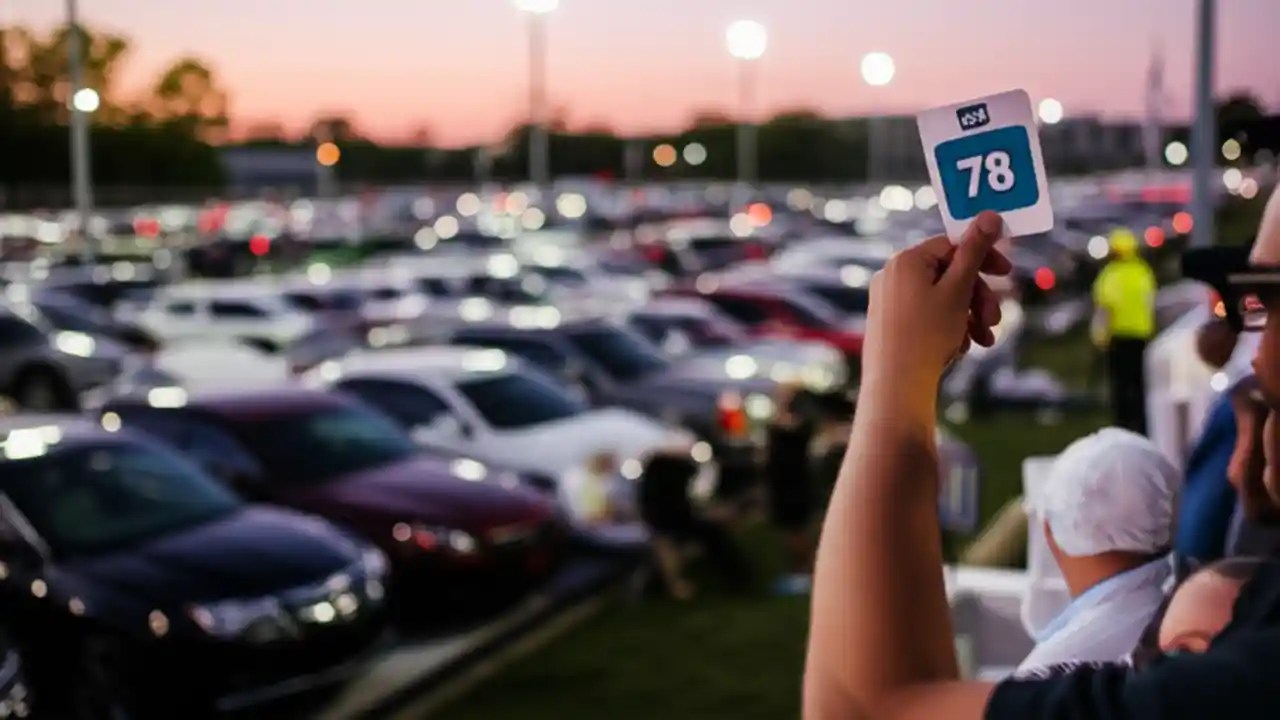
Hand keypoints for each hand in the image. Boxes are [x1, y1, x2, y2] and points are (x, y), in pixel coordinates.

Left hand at [863, 211, 1011, 386]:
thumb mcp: (958, 289)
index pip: (951, 245)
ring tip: (984, 340)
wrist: (896, 386)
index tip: (1007, 271)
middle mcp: (892, 276)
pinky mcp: (889, 325)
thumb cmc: (927, 334)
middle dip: (978, 296)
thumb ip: (975, 251)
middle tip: (996, 318)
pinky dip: (949, 328)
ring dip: (969, 316)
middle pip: (948, 275)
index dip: (982, 257)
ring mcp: (887, 301)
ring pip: (941, 299)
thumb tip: (990, 214)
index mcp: (905, 260)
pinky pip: (926, 317)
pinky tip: (960, 350)